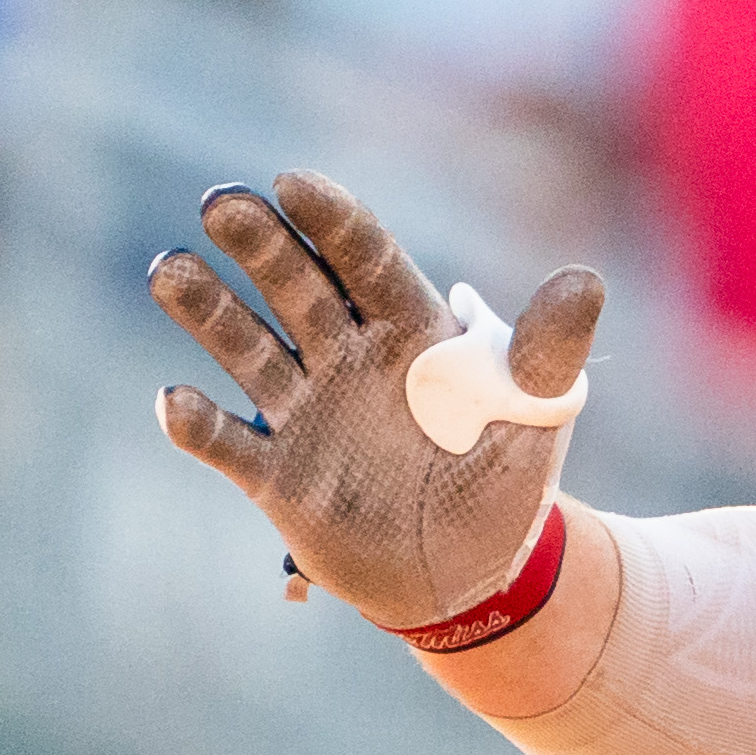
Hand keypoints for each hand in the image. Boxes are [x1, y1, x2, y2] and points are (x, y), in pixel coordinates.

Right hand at [149, 170, 602, 629]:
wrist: (474, 571)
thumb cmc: (503, 472)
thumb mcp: (537, 410)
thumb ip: (550, 349)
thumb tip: (587, 280)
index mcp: (409, 328)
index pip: (367, 260)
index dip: (333, 223)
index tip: (293, 183)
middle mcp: (345, 355)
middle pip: (296, 288)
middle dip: (260, 246)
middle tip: (221, 205)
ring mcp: (304, 410)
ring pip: (247, 348)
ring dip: (207, 311)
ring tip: (168, 270)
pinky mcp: (276, 474)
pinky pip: (227, 442)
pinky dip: (197, 424)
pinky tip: (174, 399)